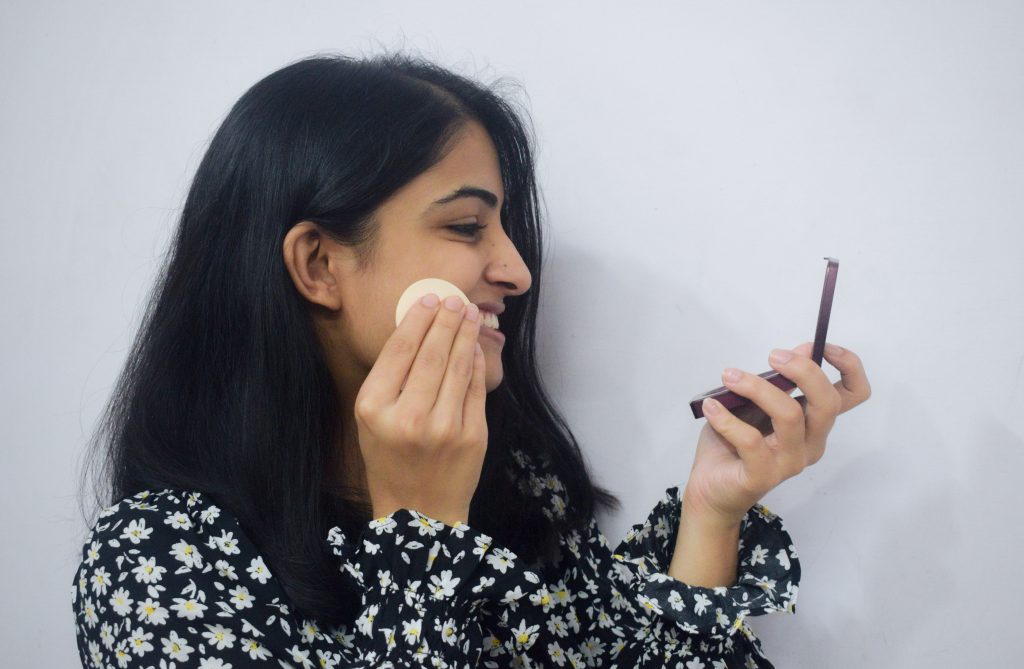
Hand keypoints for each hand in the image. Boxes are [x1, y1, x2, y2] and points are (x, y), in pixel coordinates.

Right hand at [353, 294, 487, 525]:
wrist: (419, 512)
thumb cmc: (390, 459)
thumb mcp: (370, 420)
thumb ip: (389, 379)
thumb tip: (419, 328)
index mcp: (374, 409)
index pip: (399, 351)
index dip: (417, 320)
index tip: (429, 299)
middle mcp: (408, 416)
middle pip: (432, 353)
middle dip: (446, 320)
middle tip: (455, 299)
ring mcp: (444, 427)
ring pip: (458, 366)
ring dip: (466, 334)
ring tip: (469, 314)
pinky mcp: (472, 435)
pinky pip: (476, 387)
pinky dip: (476, 362)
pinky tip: (475, 347)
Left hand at [682, 342, 870, 528]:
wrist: (709, 487)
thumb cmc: (733, 442)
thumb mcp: (755, 402)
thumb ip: (779, 381)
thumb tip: (804, 348)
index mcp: (814, 423)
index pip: (855, 394)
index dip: (849, 366)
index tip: (824, 346)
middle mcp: (811, 443)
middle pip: (828, 403)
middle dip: (803, 370)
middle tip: (772, 356)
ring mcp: (790, 462)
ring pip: (789, 416)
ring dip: (757, 388)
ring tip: (729, 377)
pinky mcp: (763, 476)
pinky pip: (750, 441)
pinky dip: (727, 418)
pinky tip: (711, 407)